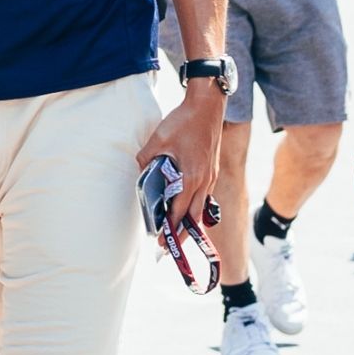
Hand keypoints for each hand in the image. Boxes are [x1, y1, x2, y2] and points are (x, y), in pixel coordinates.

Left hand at [135, 80, 225, 229]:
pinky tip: (187, 208)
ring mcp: (211, 176)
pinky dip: (196, 206)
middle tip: (169, 249)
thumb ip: (146, 159)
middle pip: (194, 217)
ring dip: (190, 222)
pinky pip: (205, 196)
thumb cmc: (183, 121)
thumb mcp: (158, 140)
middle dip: (182, 234)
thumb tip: (141, 173)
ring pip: (201, 208)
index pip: (179, 212)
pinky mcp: (212, 170)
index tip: (161, 243)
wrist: (208, 105)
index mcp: (191, 177)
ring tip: (178, 233)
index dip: (169, 229)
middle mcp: (204, 181)